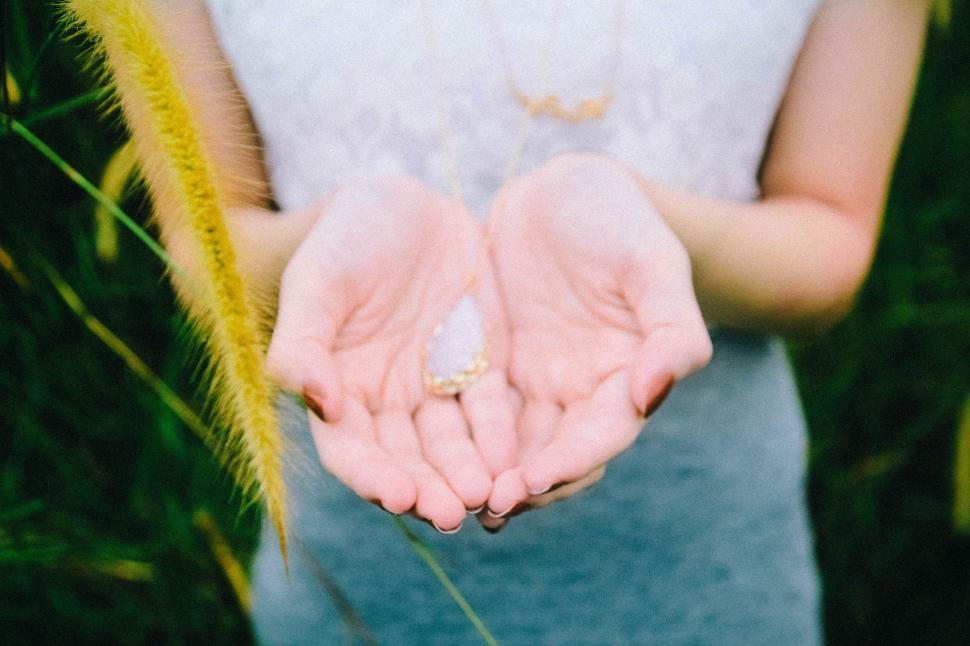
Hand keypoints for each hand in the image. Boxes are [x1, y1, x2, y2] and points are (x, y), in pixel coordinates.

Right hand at [267, 176, 516, 532]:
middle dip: (427, 489)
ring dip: (466, 475)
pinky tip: (513, 458)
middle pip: (406, 460)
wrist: (405, 202)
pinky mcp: (481, 368)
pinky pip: (490, 410)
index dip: (371, 476)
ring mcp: (436, 388)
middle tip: (453, 513)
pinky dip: (499, 436)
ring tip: (487, 498)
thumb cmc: (347, 237)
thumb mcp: (317, 280)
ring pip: (451, 445)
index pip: (351, 450)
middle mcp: (387, 402)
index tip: (398, 496)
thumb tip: (314, 400)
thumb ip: (305, 340)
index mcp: (339, 389)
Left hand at [480, 152, 712, 527]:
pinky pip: (475, 411)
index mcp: (627, 378)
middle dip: (523, 486)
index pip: (601, 436)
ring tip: (451, 499)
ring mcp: (537, 382)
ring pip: (512, 445)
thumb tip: (651, 398)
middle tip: (482, 507)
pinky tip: (426, 458)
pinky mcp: (497, 366)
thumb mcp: (653, 264)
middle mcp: (582, 392)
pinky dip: (459, 439)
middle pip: (554, 455)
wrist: (565, 187)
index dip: (568, 463)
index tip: (530, 483)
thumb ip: (670, 330)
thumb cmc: (619, 218)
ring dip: (486, 475)